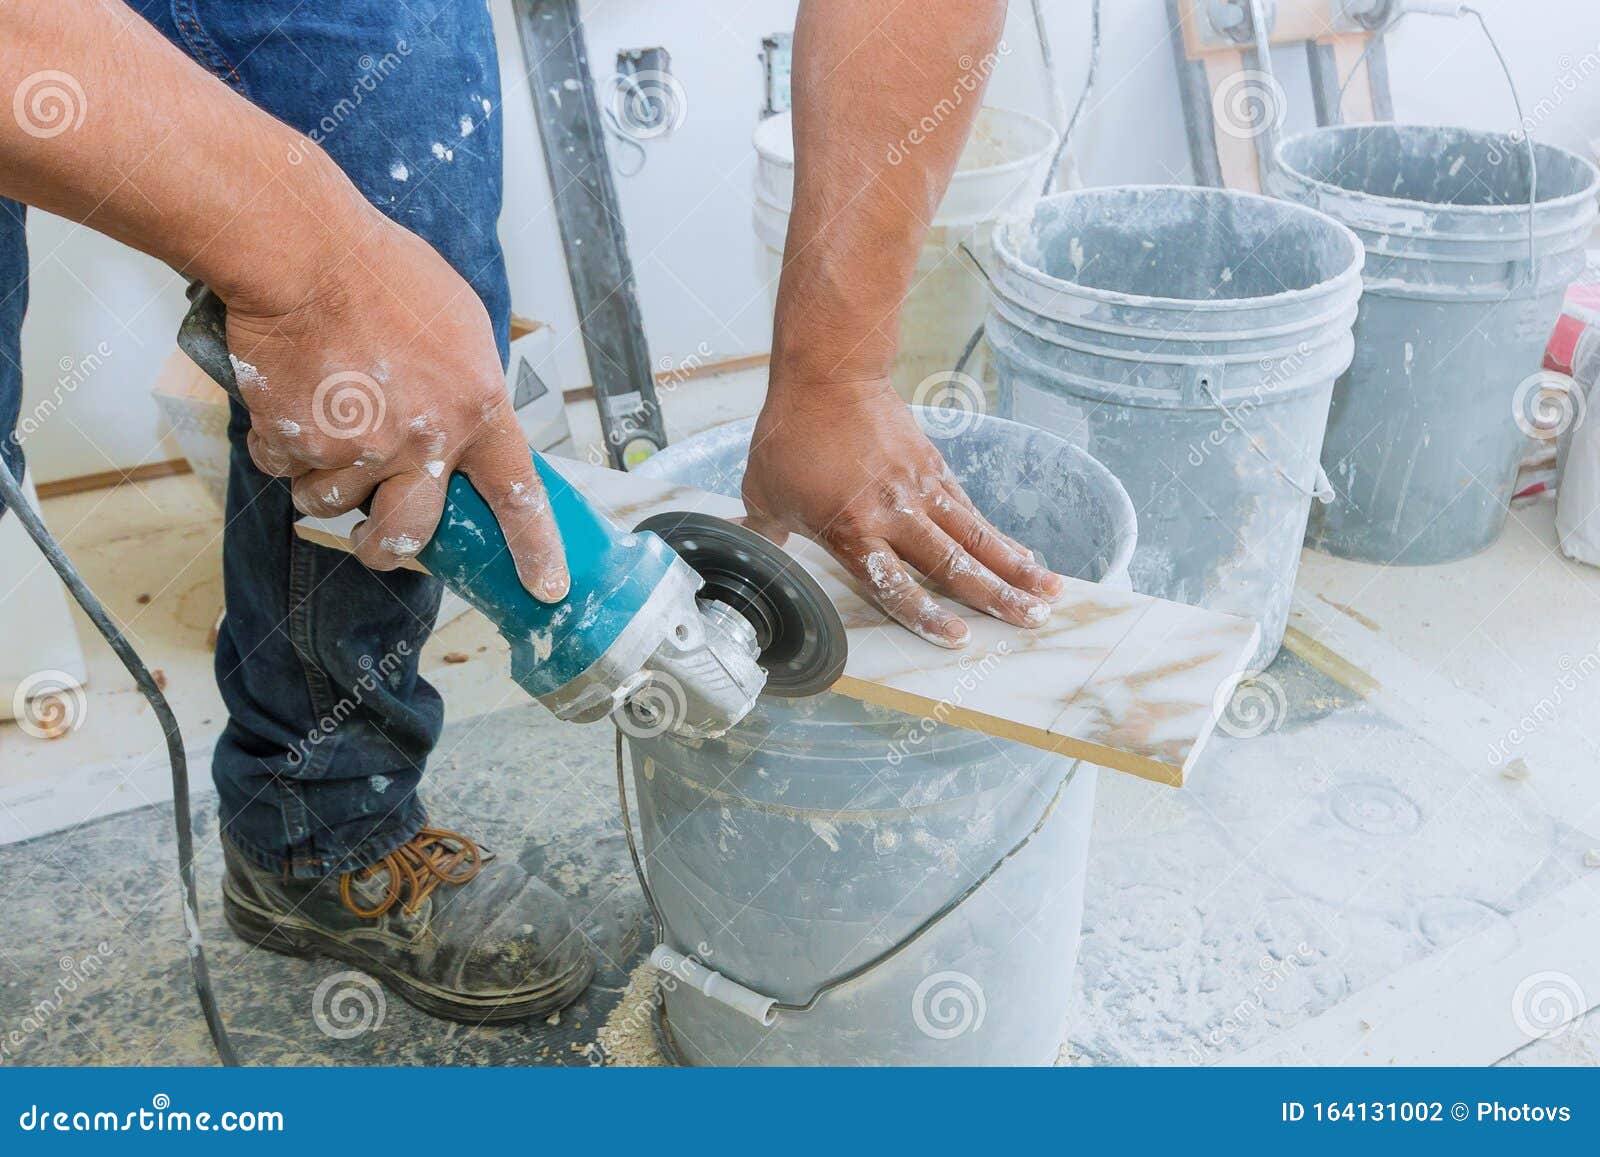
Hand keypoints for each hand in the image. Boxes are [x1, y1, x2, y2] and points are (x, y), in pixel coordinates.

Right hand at [221, 215, 568, 601]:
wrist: (306, 252)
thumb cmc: (384, 274)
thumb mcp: (461, 325)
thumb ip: (467, 387)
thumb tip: (464, 425)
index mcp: (477, 410)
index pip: (516, 493)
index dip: (533, 547)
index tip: (545, 589)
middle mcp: (424, 441)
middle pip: (409, 529)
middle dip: (387, 544)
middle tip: (375, 538)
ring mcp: (361, 447)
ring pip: (335, 504)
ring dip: (325, 482)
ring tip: (322, 426)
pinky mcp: (300, 442)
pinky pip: (286, 470)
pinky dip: (283, 447)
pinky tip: (291, 401)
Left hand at [741, 380, 1065, 647]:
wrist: (829, 375)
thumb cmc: (792, 435)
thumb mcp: (764, 491)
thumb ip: (767, 530)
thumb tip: (750, 549)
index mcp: (852, 529)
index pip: (895, 585)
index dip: (928, 616)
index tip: (960, 639)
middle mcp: (894, 514)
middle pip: (952, 564)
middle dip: (996, 596)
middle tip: (1033, 620)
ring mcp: (920, 489)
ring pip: (975, 536)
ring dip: (1014, 567)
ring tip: (1050, 591)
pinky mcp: (934, 467)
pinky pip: (970, 510)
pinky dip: (998, 536)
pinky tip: (1022, 556)